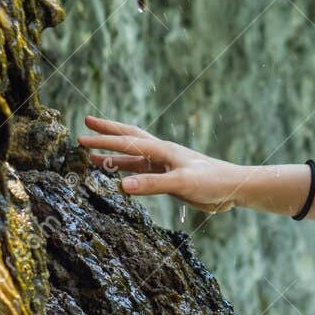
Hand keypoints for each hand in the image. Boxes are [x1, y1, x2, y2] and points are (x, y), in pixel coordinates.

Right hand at [76, 114, 238, 212]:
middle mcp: (161, 154)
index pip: (127, 143)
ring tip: (90, 157)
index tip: (81, 136)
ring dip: (112, 157)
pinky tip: (118, 177)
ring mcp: (165, 165)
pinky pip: (141, 172)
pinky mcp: (169, 178)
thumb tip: (122, 186)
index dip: (103, 140)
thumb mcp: (182, 183)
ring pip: (132, 157)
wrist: (233, 189)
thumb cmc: (212, 182)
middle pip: (128, 139)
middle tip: (85, 126)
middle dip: (107, 133)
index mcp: (162, 150)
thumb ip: (153, 184)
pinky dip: (126, 171)